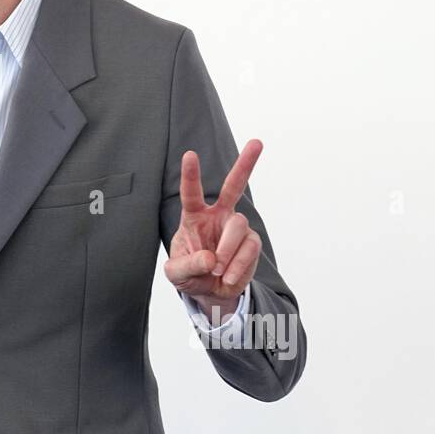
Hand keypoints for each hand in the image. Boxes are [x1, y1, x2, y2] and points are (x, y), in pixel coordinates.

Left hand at [163, 139, 263, 318]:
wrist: (211, 291)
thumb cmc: (190, 273)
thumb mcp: (177, 274)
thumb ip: (188, 265)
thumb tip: (210, 259)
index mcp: (194, 216)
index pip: (191, 193)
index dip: (191, 175)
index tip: (190, 154)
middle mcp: (218, 216)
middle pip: (233, 186)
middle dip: (245, 165)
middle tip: (257, 142)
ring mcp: (236, 227)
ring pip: (238, 225)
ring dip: (227, 251)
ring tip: (218, 270)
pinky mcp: (251, 242)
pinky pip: (249, 248)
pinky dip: (237, 266)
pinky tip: (228, 276)